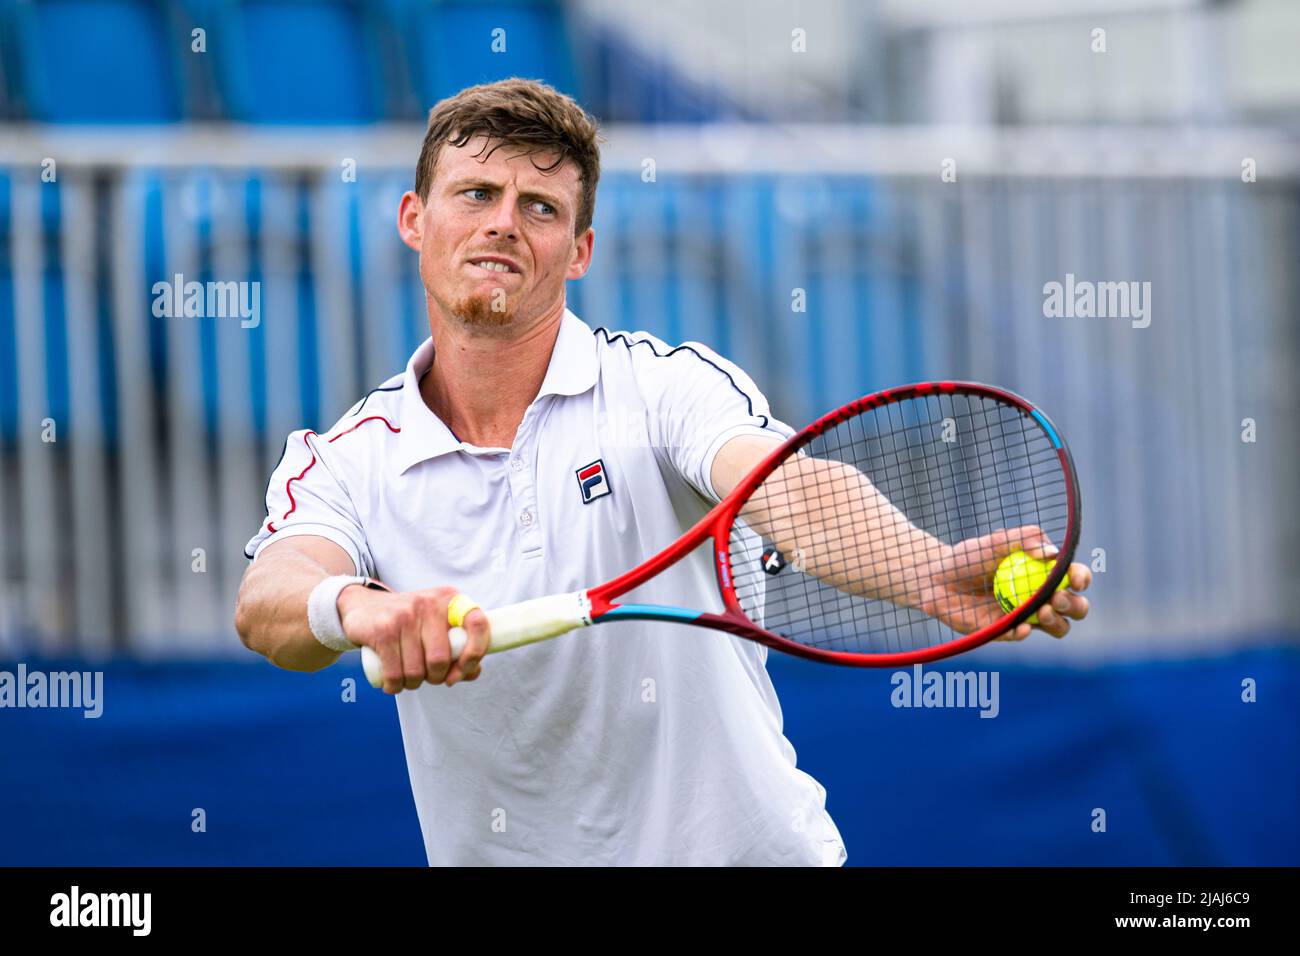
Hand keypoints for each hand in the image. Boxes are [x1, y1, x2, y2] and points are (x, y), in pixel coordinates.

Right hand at [337, 585, 490, 693]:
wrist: (364, 606)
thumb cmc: (410, 622)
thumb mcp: (435, 624)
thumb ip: (458, 647)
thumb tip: (474, 672)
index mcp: (450, 599)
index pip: (478, 624)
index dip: (475, 654)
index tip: (462, 671)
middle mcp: (429, 603)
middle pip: (441, 659)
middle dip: (436, 678)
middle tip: (428, 677)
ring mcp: (404, 616)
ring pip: (416, 671)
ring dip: (413, 684)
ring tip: (409, 678)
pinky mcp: (382, 630)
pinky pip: (395, 673)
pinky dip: (395, 686)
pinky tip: (393, 684)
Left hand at [916, 525, 1090, 641]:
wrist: (936, 578)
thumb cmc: (969, 556)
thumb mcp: (996, 541)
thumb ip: (1024, 539)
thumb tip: (1052, 552)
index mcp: (1045, 573)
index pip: (1075, 578)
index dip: (1082, 578)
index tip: (1076, 578)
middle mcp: (1042, 597)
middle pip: (1076, 607)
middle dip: (1075, 604)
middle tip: (1056, 597)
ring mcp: (1026, 617)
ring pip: (1059, 627)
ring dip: (1057, 621)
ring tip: (1041, 610)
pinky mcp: (1005, 631)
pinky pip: (1021, 636)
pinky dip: (1024, 633)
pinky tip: (1021, 628)